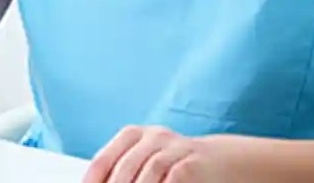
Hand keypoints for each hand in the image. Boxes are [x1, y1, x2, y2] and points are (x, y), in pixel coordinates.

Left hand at [82, 126, 231, 182]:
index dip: (93, 179)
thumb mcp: (144, 162)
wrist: (220, 162)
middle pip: (124, 168)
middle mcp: (152, 136)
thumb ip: (122, 172)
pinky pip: (174, 177)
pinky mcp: (193, 161)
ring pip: (148, 172)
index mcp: (132, 135)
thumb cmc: (173, 166)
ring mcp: (174, 147)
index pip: (103, 160)